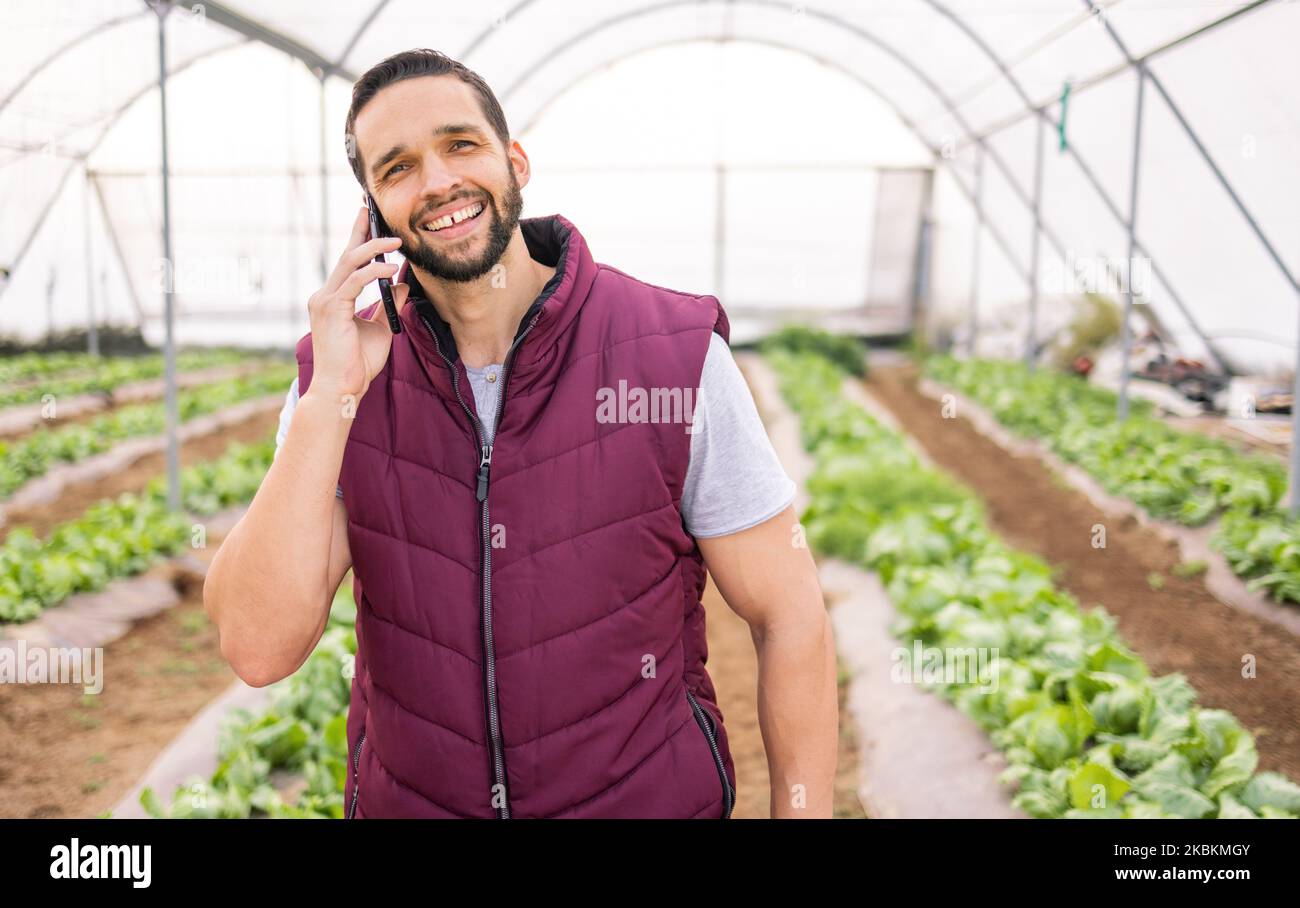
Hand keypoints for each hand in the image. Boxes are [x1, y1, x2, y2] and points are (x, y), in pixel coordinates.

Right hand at [306, 203, 408, 401]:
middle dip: (361, 231)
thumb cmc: (359, 364)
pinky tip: (393, 269)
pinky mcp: (331, 308)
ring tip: (397, 242)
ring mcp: (324, 300)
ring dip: (374, 248)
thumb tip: (403, 285)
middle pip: (346, 255)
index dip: (359, 239)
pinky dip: (375, 272)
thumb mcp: (380, 328)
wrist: (343, 388)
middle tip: (373, 209)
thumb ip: (388, 304)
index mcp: (334, 298)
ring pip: (349, 262)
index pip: (348, 263)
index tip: (369, 219)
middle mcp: (324, 295)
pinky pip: (355, 281)